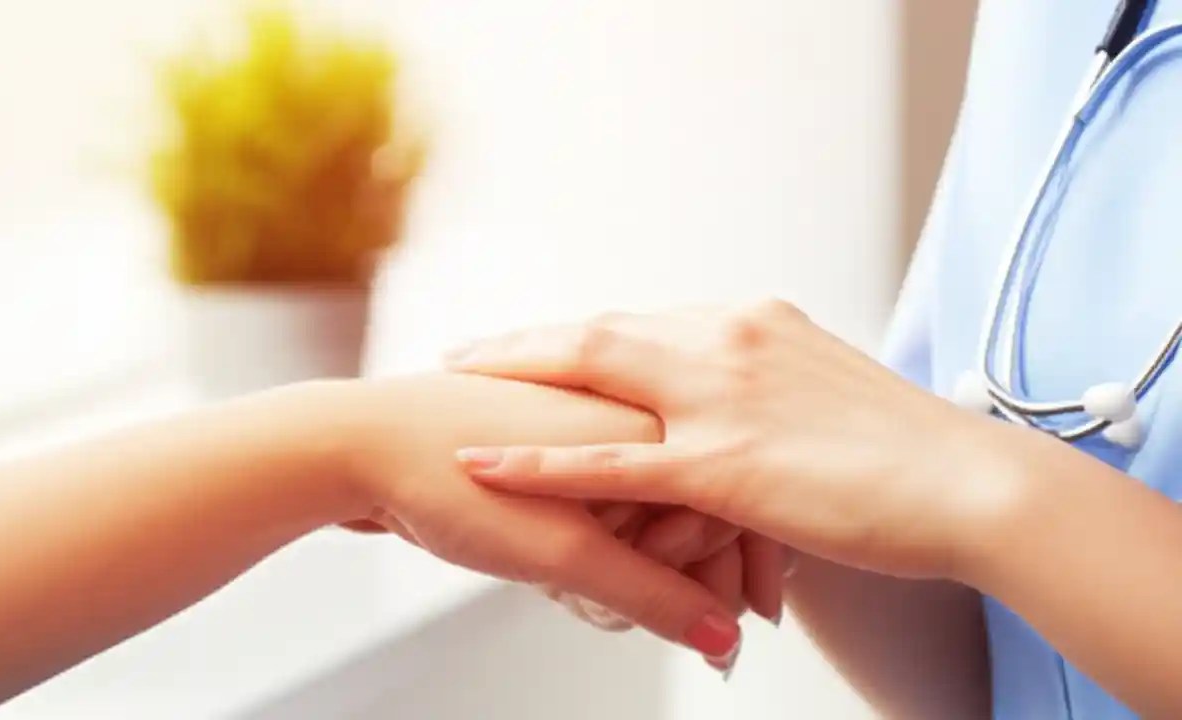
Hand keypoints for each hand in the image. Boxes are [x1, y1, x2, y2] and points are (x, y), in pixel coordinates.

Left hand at [338, 374, 743, 664]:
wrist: (348, 443)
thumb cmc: (447, 481)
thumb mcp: (564, 554)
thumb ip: (654, 597)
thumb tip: (724, 641)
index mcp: (639, 420)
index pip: (720, 507)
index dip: (705, 574)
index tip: (665, 612)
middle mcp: (615, 411)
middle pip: (678, 513)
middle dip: (655, 576)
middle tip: (602, 609)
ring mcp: (576, 425)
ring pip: (632, 514)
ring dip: (612, 567)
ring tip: (567, 597)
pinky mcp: (540, 442)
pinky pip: (588, 504)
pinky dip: (580, 545)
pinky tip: (547, 576)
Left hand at [445, 303, 1033, 581]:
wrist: (972, 484)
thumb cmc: (909, 455)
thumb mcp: (827, 397)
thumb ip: (771, 394)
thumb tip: (744, 416)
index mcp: (752, 324)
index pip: (644, 323)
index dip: (581, 336)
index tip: (538, 344)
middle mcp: (727, 339)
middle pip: (599, 329)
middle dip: (523, 342)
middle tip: (464, 352)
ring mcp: (720, 396)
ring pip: (590, 372)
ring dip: (511, 377)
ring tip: (452, 384)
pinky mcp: (721, 461)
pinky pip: (606, 460)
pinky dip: (537, 460)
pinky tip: (484, 461)